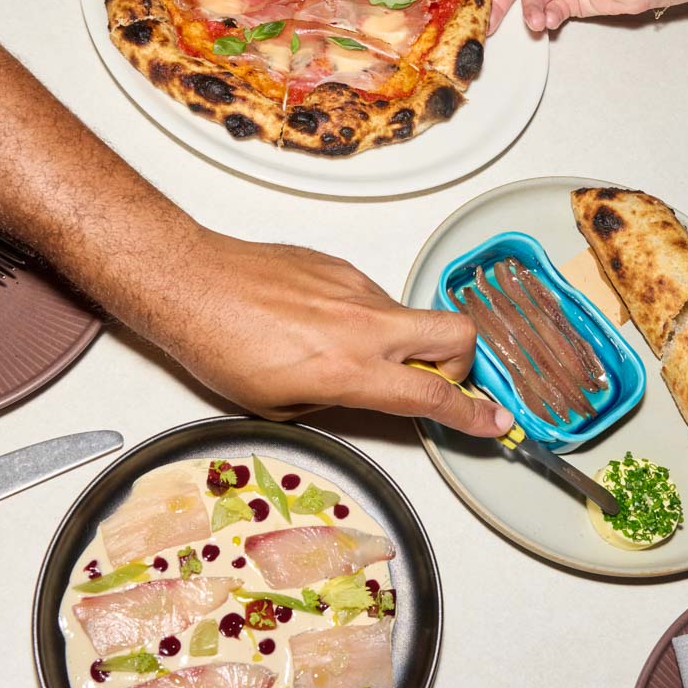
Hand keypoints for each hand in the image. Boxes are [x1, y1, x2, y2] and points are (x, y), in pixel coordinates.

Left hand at [149, 231, 513, 435]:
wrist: (192, 284)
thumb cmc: (221, 348)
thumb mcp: (280, 405)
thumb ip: (337, 400)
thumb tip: (360, 394)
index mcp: (351, 370)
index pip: (433, 395)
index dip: (472, 415)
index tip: (496, 422)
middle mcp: (365, 326)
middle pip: (458, 335)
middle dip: (462, 363)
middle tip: (433, 380)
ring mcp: (356, 289)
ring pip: (409, 316)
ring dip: (398, 341)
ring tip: (340, 352)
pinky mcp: (339, 265)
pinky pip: (372, 297)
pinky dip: (362, 318)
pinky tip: (316, 324)